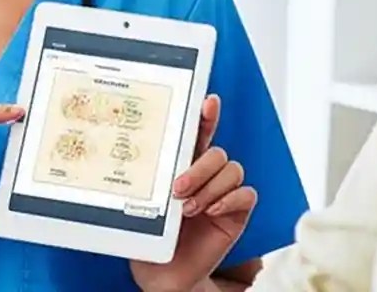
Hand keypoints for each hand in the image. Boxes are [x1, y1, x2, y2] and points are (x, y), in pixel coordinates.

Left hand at [131, 95, 257, 291]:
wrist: (165, 275)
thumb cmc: (152, 240)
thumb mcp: (143, 207)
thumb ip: (148, 184)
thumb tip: (131, 162)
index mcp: (184, 166)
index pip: (198, 134)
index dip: (205, 116)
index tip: (207, 102)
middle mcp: (207, 176)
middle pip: (217, 152)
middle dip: (199, 168)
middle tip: (177, 188)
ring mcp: (224, 193)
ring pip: (232, 170)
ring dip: (210, 187)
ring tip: (189, 208)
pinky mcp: (237, 213)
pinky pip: (246, 195)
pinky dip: (230, 200)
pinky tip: (212, 211)